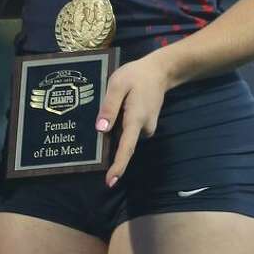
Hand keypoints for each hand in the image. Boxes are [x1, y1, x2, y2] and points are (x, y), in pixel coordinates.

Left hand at [96, 52, 171, 184]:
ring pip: (124, 137)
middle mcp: (144, 128)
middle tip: (93, 134)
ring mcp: (147, 128)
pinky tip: (114, 115)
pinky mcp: (145, 126)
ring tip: (105, 116)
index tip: (110, 182)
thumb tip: (101, 130)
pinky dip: (119, 127)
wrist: (160, 71)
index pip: (127, 148)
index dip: (118, 166)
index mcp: (135, 119)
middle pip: (122, 144)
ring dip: (113, 132)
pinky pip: (128, 132)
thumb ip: (109, 107)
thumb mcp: (118, 84)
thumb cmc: (136, 76)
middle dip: (108, 145)